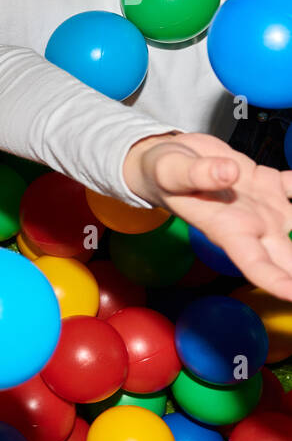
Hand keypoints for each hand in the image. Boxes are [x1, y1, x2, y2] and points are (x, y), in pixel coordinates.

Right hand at [125, 132, 291, 300]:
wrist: (166, 158)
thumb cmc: (160, 172)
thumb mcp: (170, 171)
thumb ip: (198, 173)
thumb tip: (230, 173)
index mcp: (227, 229)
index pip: (256, 265)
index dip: (278, 282)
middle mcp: (251, 223)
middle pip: (290, 258)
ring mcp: (264, 206)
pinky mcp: (269, 183)